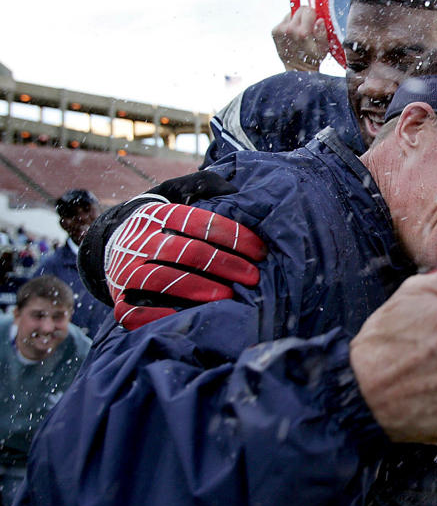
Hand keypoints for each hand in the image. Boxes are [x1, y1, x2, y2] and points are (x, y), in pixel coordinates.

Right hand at [106, 202, 266, 328]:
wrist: (108, 242)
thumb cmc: (159, 223)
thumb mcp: (176, 195)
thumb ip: (205, 188)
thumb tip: (235, 190)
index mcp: (158, 214)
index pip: (200, 222)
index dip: (234, 236)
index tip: (260, 250)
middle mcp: (140, 240)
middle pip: (186, 251)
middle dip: (224, 264)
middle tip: (252, 276)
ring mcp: (126, 269)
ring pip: (162, 278)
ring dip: (199, 288)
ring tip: (228, 296)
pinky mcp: (118, 299)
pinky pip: (135, 311)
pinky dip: (162, 315)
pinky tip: (192, 316)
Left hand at [272, 6, 328, 71]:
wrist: (297, 69)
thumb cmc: (313, 59)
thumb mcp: (324, 48)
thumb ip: (323, 32)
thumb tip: (320, 20)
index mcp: (303, 32)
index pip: (308, 10)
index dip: (313, 15)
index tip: (314, 23)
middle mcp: (289, 30)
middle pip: (299, 10)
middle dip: (305, 17)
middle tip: (308, 29)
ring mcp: (280, 30)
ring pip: (291, 14)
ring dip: (296, 21)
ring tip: (299, 34)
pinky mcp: (274, 32)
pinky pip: (284, 21)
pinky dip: (289, 25)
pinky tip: (292, 36)